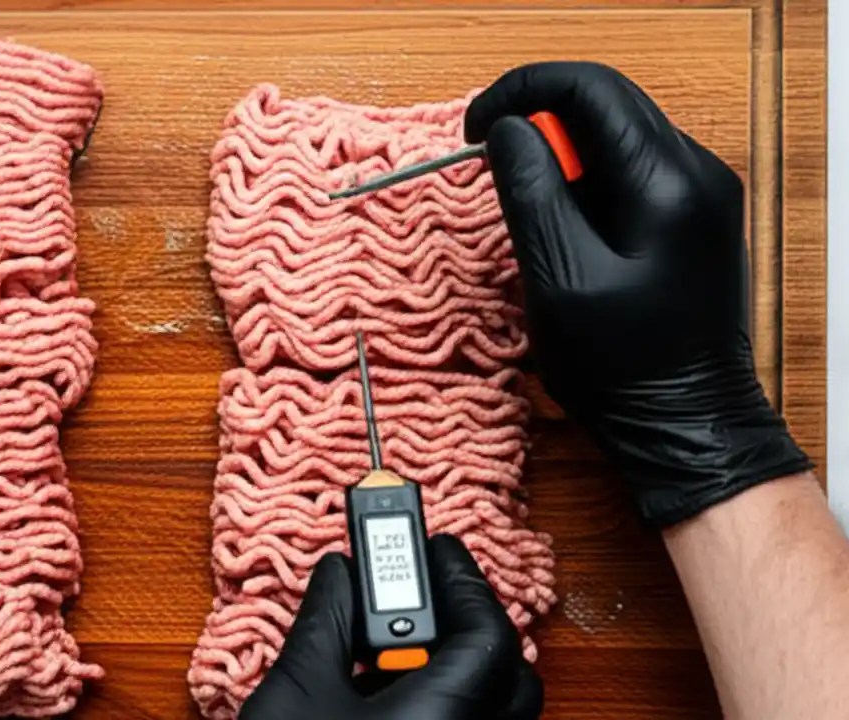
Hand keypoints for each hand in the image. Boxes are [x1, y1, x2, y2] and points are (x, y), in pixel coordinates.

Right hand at [240, 535, 541, 719]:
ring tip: (398, 647)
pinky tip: (395, 700)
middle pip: (509, 676)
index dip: (462, 579)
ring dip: (460, 668)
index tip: (431, 546)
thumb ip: (326, 622)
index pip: (488, 635)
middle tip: (414, 595)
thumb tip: (340, 574)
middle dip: (468, 623)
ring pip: (495, 713)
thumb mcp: (298, 693)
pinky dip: (449, 706)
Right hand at [463, 62, 810, 526]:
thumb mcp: (557, 280)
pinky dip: (585, 182)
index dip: (521, 92)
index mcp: (667, 183)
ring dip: (560, 153)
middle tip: (488, 161)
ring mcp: (702, 195)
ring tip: (521, 202)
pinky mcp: (694, 219)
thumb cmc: (621, 370)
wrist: (687, 427)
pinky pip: (631, 171)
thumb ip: (531, 195)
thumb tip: (506, 130)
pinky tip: (561, 225)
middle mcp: (697, 173)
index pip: (590, 88)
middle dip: (538, 120)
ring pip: (617, 135)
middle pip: (607, 103)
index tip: (475, 127)